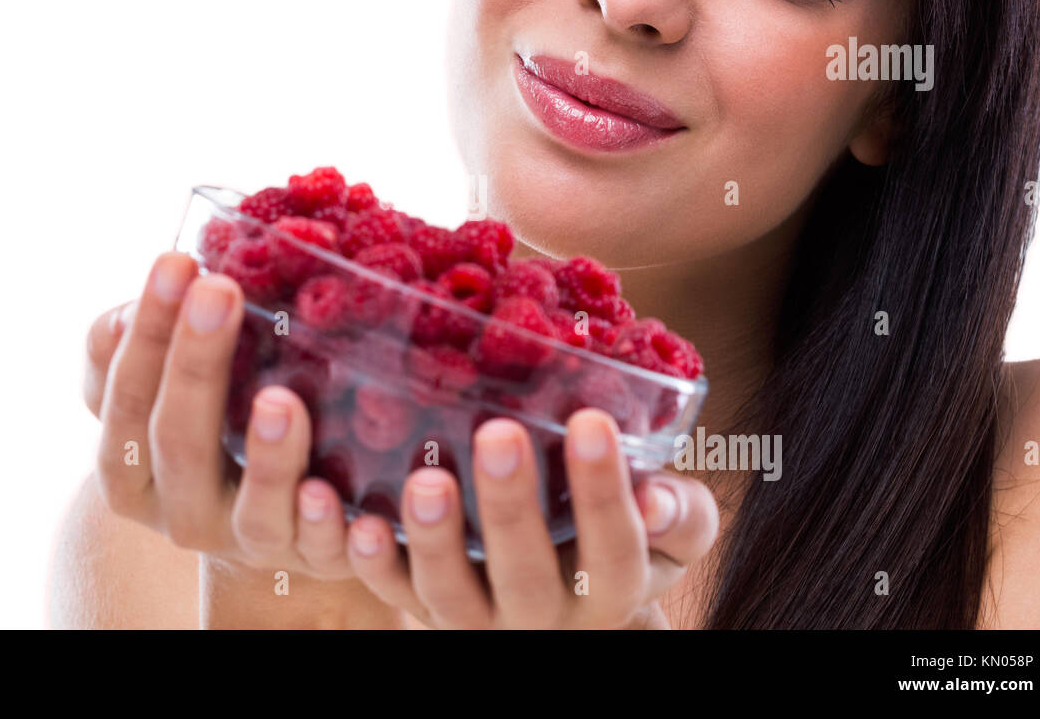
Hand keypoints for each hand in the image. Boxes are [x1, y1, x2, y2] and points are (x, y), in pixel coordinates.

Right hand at [83, 251, 359, 579]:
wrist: (266, 514)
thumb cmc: (210, 420)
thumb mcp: (165, 384)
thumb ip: (144, 340)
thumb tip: (152, 288)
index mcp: (129, 465)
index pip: (126, 396)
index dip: (148, 332)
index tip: (174, 262)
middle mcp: (179, 511)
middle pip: (180, 442)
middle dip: (197, 363)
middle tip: (219, 289)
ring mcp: (247, 539)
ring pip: (254, 509)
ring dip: (267, 456)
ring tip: (279, 399)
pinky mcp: (309, 558)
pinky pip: (320, 549)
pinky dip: (325, 524)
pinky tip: (330, 490)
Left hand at [341, 411, 719, 627]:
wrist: (568, 610)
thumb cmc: (620, 541)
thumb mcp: (670, 534)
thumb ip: (680, 513)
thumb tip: (657, 497)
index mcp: (610, 588)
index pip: (615, 548)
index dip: (604, 490)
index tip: (591, 420)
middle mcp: (543, 615)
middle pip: (526, 574)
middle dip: (511, 507)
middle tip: (498, 434)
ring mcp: (479, 619)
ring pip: (451, 594)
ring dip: (435, 539)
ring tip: (427, 480)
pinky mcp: (424, 611)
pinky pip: (396, 595)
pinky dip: (375, 564)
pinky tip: (360, 523)